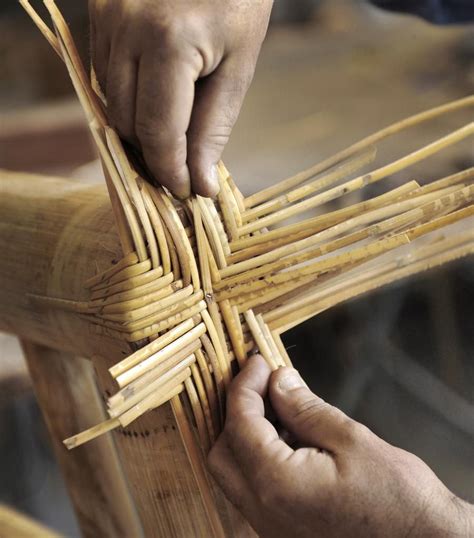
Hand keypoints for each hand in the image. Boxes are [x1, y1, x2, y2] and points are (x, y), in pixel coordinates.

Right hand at [89, 0, 271, 197]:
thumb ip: (214, 128)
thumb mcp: (238, 66)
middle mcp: (126, 27)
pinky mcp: (97, 11)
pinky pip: (103, 76)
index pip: (158, 132)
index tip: (184, 192)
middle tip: (179, 172)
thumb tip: (200, 184)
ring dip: (137, 129)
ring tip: (170, 138)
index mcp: (169, 41)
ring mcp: (106, 16)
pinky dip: (126, 100)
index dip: (170, 171)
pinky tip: (152, 101)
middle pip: (126, 123)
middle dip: (152, 155)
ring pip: (109, 103)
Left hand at [209, 355, 472, 536]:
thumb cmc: (398, 501)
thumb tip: (278, 381)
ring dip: (248, 432)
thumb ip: (305, 409)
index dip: (244, 386)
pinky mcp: (283, 531)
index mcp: (276, 485)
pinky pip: (254, 487)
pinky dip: (260, 455)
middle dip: (237, 410)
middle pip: (223, 451)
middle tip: (263, 382)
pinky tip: (290, 435)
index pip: (239, 423)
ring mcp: (271, 526)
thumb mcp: (351, 440)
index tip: (257, 362)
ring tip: (280, 404)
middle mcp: (264, 511)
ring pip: (235, 471)